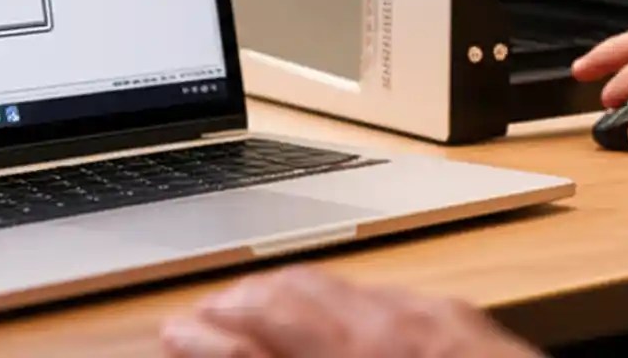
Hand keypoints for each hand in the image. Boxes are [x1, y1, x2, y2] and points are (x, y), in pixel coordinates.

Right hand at [160, 266, 542, 357]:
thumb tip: (229, 345)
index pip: (251, 337)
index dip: (202, 337)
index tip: (172, 334)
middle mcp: (385, 335)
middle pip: (280, 297)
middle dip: (229, 308)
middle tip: (198, 323)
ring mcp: (424, 319)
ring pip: (323, 282)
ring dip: (275, 296)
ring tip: (247, 310)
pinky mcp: (455, 316)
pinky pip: (375, 291)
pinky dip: (334, 298)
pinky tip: (327, 316)